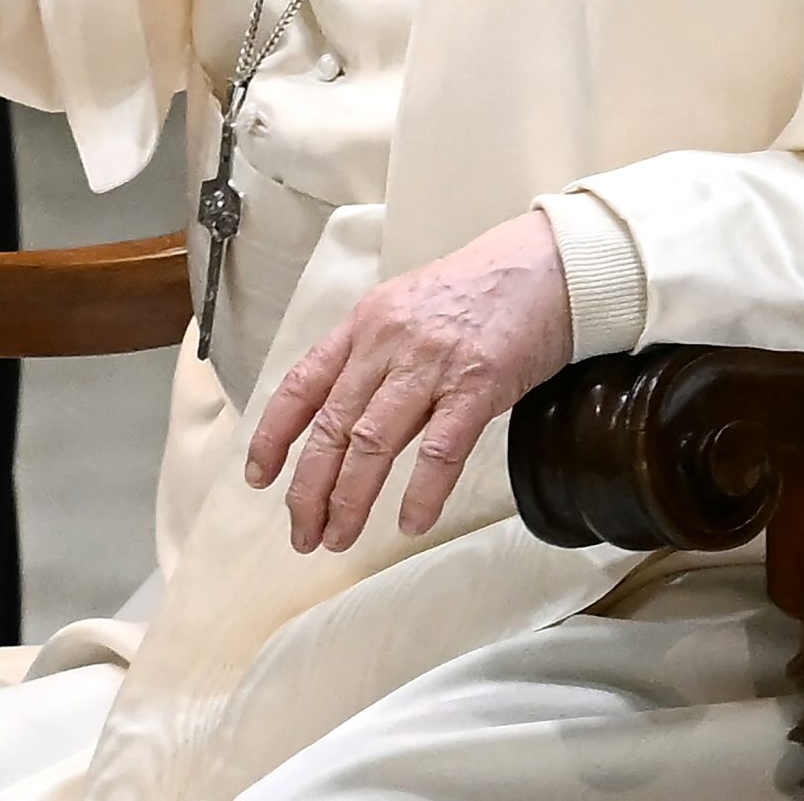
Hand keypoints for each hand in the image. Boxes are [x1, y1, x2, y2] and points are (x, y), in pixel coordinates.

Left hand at [244, 209, 572, 554]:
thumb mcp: (405, 311)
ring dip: (351, 498)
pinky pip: (439, 449)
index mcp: (363, 325)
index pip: (301, 384)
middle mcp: (387, 344)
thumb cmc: (476, 291)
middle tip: (302, 532)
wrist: (544, 266)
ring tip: (339, 536)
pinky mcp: (477, 385)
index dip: (274, 435)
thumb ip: (373, 359)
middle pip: (332, 426)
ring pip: (373, 442)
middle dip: (309, 487)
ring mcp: (431, 364)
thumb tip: (346, 420)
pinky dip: (421, 491)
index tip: (259, 476)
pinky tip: (410, 521)